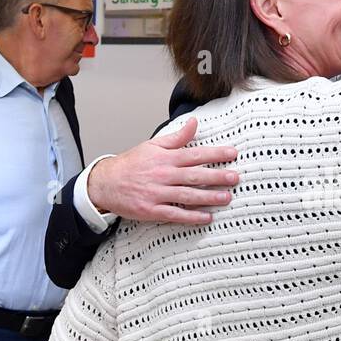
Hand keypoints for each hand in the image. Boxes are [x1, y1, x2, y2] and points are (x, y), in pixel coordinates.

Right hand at [87, 117, 239, 224]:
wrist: (106, 183)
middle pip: (195, 175)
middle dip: (217, 176)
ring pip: (187, 195)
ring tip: (226, 197)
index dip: (215, 154)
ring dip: (209, 197)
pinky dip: (192, 216)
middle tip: (235, 178)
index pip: (195, 154)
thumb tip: (195, 123)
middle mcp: (163, 175)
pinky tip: (207, 217)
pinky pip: (175, 214)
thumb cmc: (132, 164)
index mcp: (166, 158)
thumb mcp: (153, 145)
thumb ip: (177, 137)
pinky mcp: (151, 210)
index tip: (232, 154)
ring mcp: (157, 193)